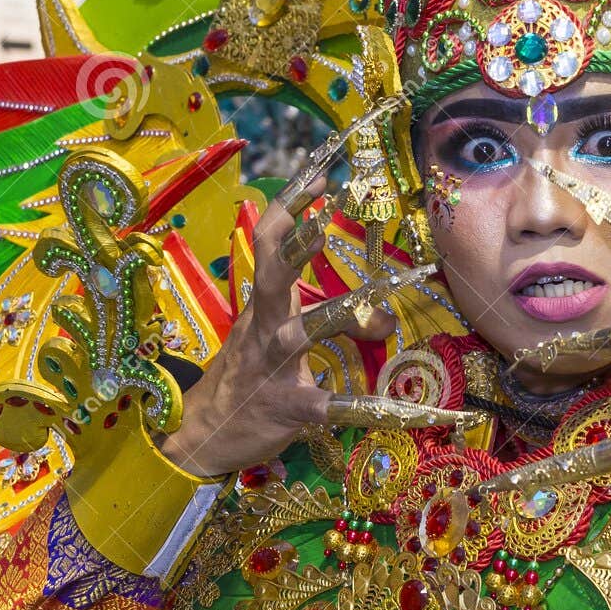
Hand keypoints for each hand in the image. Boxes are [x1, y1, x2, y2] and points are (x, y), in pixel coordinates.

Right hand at [159, 202, 379, 476]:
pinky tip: (408, 410)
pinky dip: (371, 409)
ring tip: (382, 316)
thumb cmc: (246, 374)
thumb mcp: (271, 335)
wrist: (202, 433)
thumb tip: (384, 313)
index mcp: (263, 305)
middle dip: (296, 249)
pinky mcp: (291, 409)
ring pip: (305, 334)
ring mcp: (275, 368)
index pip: (269, 244)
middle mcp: (266, 328)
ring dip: (344, 319)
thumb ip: (324, 316)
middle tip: (321, 223)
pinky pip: (334, 406)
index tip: (319, 176)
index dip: (290, 208)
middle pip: (274, 277)